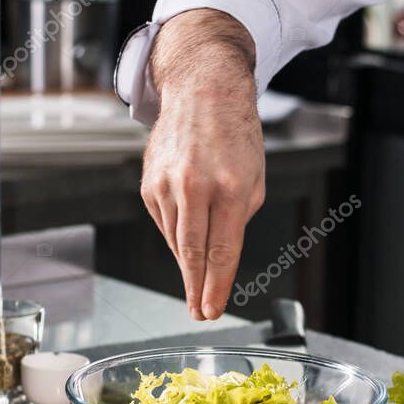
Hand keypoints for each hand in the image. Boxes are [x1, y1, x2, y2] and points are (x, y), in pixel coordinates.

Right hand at [142, 10, 265, 319]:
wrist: (203, 90)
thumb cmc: (235, 135)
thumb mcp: (254, 177)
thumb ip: (239, 218)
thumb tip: (220, 253)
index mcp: (229, 189)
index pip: (222, 252)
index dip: (217, 287)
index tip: (212, 310)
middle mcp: (195, 187)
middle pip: (192, 254)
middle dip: (196, 289)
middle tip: (199, 313)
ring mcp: (167, 185)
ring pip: (176, 241)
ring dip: (188, 262)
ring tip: (197, 275)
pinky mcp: (149, 183)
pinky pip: (163, 222)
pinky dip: (176, 234)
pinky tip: (185, 233)